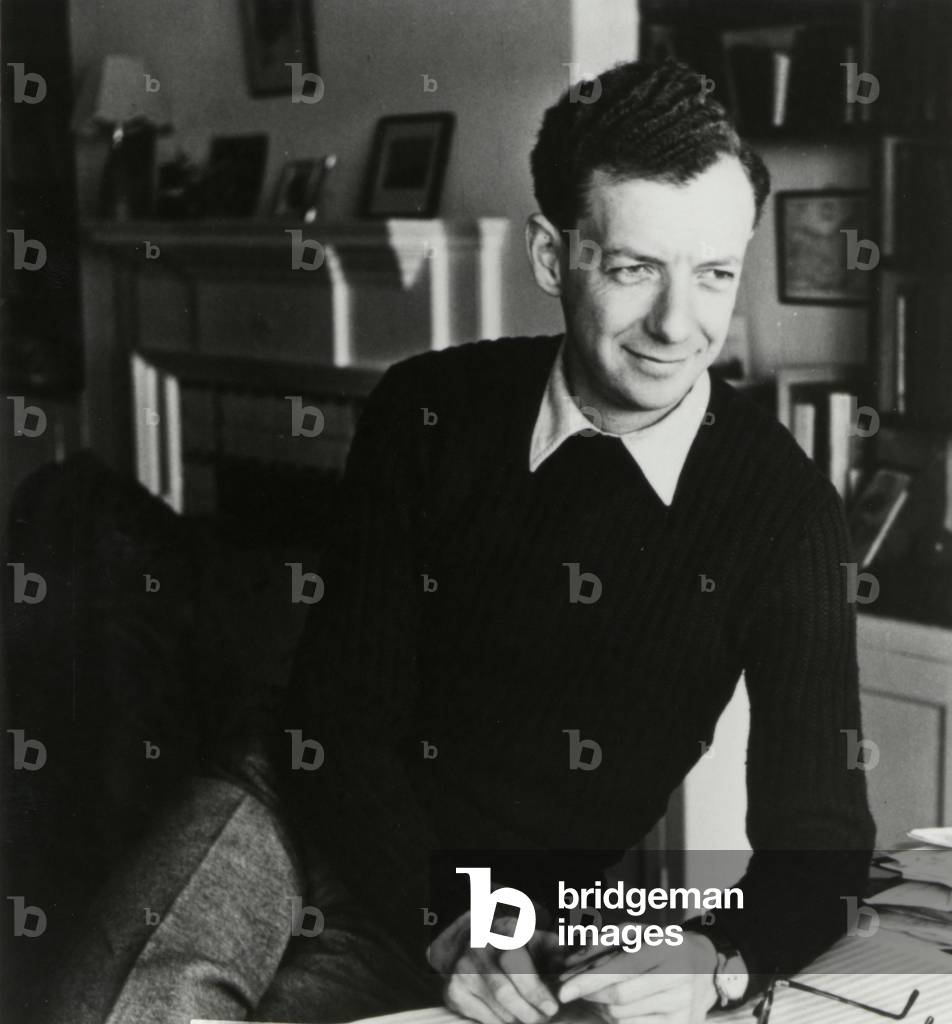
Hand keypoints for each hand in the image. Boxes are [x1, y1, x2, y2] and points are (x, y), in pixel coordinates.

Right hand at [428, 910, 562, 1023]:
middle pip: (504, 991)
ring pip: (496, 1009)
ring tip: (533, 1016)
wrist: (472, 941)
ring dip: (519, 1019)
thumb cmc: (514, 944)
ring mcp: (461, 972)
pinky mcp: (453, 993)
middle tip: (545, 1017)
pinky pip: (484, 1020)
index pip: (515, 963)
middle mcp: (476, 950)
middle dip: (529, 1012)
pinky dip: (503, 1023)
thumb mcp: (536, 939)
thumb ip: (559, 950)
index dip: (534, 989)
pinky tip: (514, 1016)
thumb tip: (585, 959)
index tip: (552, 1007)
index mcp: (499, 932)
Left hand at [556, 933, 718, 1023]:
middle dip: (590, 996)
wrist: (707, 965)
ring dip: (600, 1009)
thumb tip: (569, 964)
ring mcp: (681, 1007)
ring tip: (598, 995)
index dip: (587, 982)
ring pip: (622, 1017)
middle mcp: (676, 979)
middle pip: (617, 998)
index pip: (618, 970)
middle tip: (576, 989)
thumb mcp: (635, 932)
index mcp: (663, 948)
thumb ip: (601, 943)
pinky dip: (617, 1020)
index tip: (563, 990)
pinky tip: (615, 1008)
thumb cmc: (661, 944)